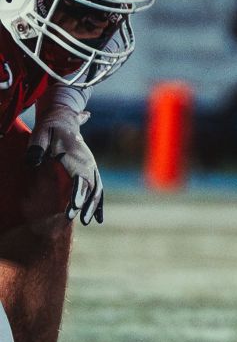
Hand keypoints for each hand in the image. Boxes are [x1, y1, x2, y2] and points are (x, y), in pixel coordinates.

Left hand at [25, 110, 101, 224]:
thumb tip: (32, 162)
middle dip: (87, 205)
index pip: (80, 179)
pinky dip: (99, 204)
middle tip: (80, 221)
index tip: (73, 209)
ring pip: (97, 190)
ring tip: (88, 222)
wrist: (63, 119)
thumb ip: (36, 148)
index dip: (78, 195)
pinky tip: (98, 218)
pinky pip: (98, 189)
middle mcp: (87, 163)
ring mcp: (91, 167)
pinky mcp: (91, 170)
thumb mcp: (40, 134)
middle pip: (92, 187)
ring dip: (94, 207)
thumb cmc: (49, 129)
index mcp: (76, 156)